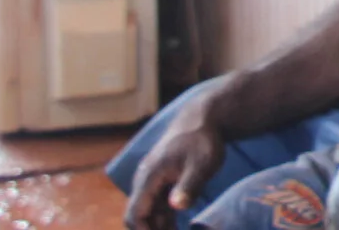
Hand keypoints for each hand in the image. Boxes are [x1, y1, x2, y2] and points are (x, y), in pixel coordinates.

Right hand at [122, 104, 223, 229]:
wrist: (202, 119)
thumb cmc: (203, 140)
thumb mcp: (202, 163)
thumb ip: (189, 185)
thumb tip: (177, 205)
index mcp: (149, 178)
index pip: (135, 215)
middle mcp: (145, 182)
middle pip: (140, 217)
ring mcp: (152, 183)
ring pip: (149, 214)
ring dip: (159, 229)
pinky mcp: (162, 184)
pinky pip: (158, 208)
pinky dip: (165, 221)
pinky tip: (178, 229)